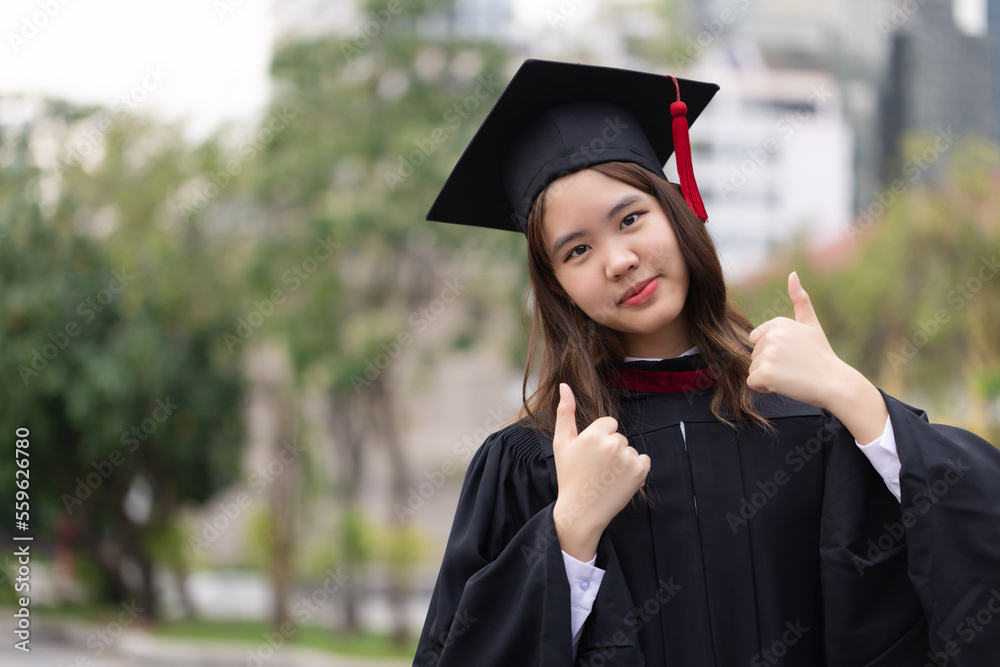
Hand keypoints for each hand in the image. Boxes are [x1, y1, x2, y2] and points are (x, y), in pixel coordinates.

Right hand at [551, 383, 649, 561]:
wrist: (581, 511)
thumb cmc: (569, 476)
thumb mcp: (561, 443)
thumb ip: (565, 412)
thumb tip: (564, 385)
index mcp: (593, 434)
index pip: (609, 424)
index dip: (600, 438)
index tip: (590, 455)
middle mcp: (612, 444)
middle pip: (619, 436)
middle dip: (610, 449)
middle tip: (596, 469)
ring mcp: (627, 459)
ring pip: (630, 449)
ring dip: (622, 460)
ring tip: (606, 477)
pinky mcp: (640, 473)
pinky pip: (643, 460)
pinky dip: (634, 469)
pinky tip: (619, 480)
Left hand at [747, 272, 889, 445]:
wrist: (835, 383)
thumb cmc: (822, 355)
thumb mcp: (811, 324)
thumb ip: (800, 300)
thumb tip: (792, 274)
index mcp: (779, 323)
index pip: (757, 339)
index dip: (772, 350)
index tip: (792, 354)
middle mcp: (772, 336)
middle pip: (754, 354)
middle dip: (769, 364)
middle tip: (794, 366)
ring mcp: (768, 354)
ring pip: (753, 369)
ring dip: (768, 376)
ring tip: (791, 375)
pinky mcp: (765, 374)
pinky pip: (752, 383)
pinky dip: (764, 387)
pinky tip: (785, 384)